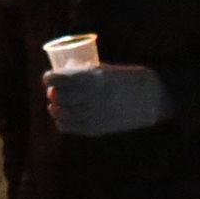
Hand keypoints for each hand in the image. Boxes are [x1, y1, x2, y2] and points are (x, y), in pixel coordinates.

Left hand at [46, 63, 173, 138]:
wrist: (152, 98)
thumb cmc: (128, 79)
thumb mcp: (106, 70)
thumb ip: (86, 73)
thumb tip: (67, 75)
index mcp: (91, 78)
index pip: (58, 79)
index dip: (49, 78)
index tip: (48, 78)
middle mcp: (89, 96)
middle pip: (57, 97)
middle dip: (52, 94)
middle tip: (52, 92)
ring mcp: (92, 114)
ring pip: (61, 113)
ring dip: (55, 109)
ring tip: (54, 106)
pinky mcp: (96, 128)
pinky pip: (70, 127)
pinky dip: (62, 122)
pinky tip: (62, 119)